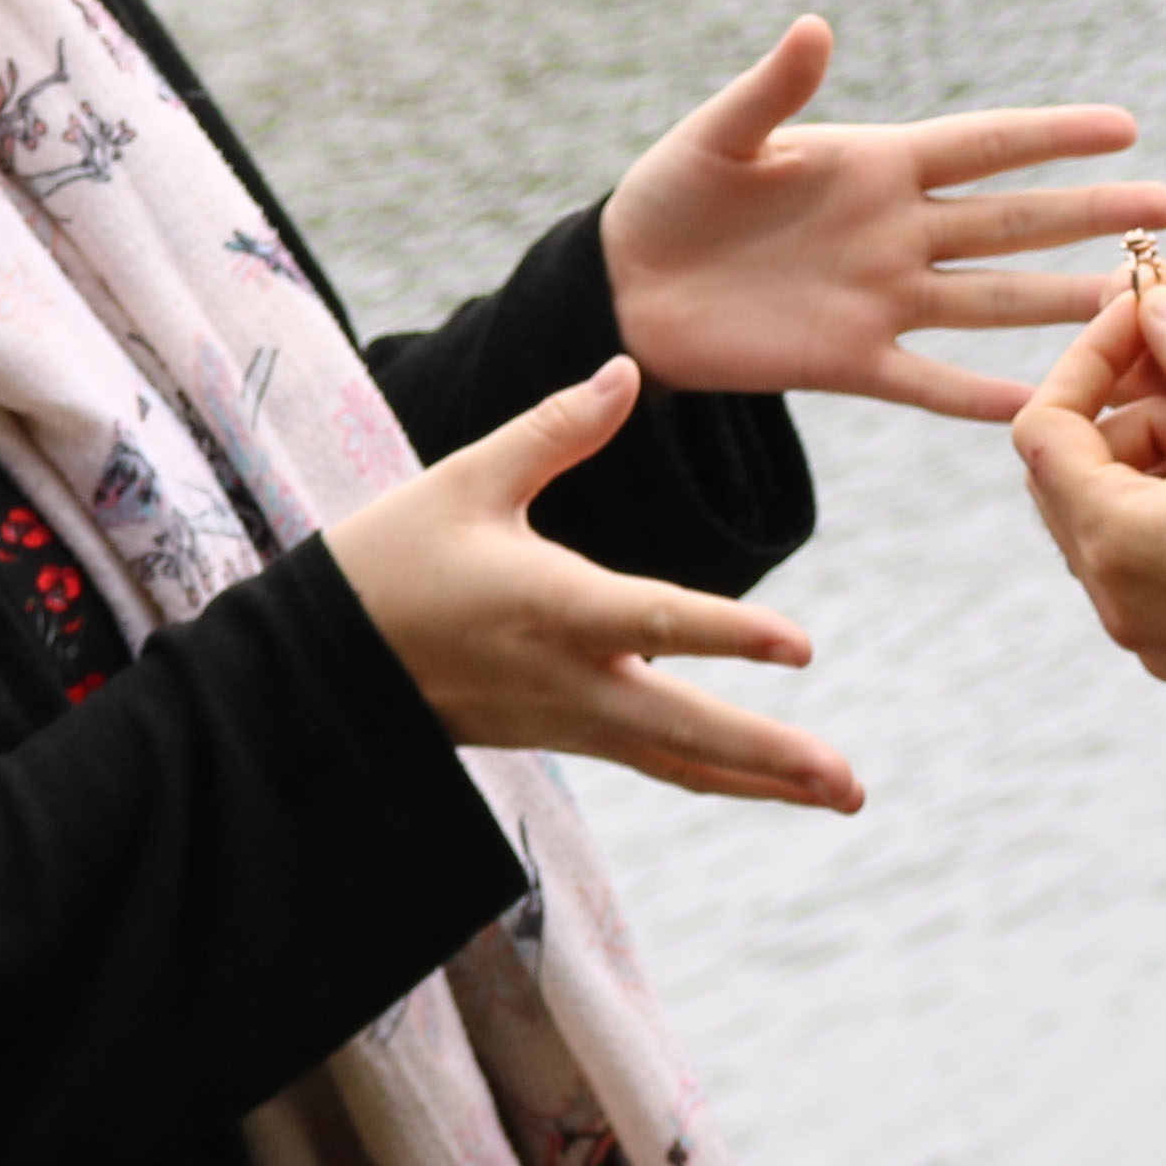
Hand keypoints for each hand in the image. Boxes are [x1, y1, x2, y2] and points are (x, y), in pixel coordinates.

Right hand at [325, 361, 861, 811]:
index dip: (729, 634)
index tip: (801, 648)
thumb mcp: (466, 478)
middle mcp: (567, 676)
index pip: (654, 621)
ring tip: (841, 795)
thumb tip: (628, 370)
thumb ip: (557, 429)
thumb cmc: (389, 557)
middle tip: (849, 784)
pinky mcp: (559, 734)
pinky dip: (714, 773)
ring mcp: (564, 718)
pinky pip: (652, 761)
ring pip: (677, 761)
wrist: (316, 663)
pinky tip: (769, 783)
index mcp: (548, 605)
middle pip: (684, 730)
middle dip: (771, 758)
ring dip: (761, 781)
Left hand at [601, 15, 1165, 426]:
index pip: (982, 145)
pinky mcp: (850, 359)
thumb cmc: (671, 195)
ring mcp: (881, 298)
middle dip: (1088, 214)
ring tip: (1129, 300)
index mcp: (875, 164)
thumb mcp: (720, 136)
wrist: (627, 288)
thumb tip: (815, 26)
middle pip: (1012, 221)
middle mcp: (896, 230)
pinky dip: (979, 395)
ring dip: (1058, 299)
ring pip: (991, 300)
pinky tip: (1037, 402)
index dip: (1051, 134)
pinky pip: (928, 380)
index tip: (1124, 127)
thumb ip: (773, 91)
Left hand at [1084, 268, 1165, 621]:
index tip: (1150, 323)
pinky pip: (1144, 561)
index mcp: (1121, 539)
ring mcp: (1143, 632)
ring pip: (1111, 513)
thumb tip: (1156, 300)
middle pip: (1070, 470)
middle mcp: (1113, 596)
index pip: (1043, 427)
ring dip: (1162, 459)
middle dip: (1131, 409)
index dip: (1088, 359)